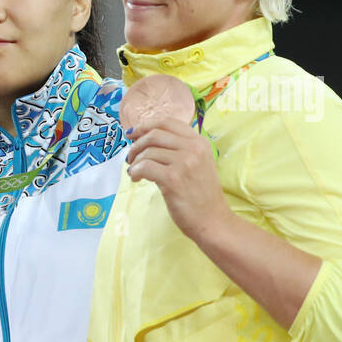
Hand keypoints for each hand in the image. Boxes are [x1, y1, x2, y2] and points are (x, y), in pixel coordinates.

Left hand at [125, 118, 230, 242]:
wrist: (211, 220)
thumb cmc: (200, 195)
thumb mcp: (197, 164)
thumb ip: (179, 150)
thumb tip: (146, 139)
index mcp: (199, 142)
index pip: (168, 122)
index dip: (146, 125)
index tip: (134, 134)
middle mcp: (193, 148)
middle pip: (154, 134)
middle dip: (136, 144)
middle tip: (130, 157)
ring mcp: (184, 162)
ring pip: (148, 151)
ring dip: (135, 161)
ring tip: (134, 172)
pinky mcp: (173, 178)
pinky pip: (144, 167)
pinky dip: (135, 172)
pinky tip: (136, 179)